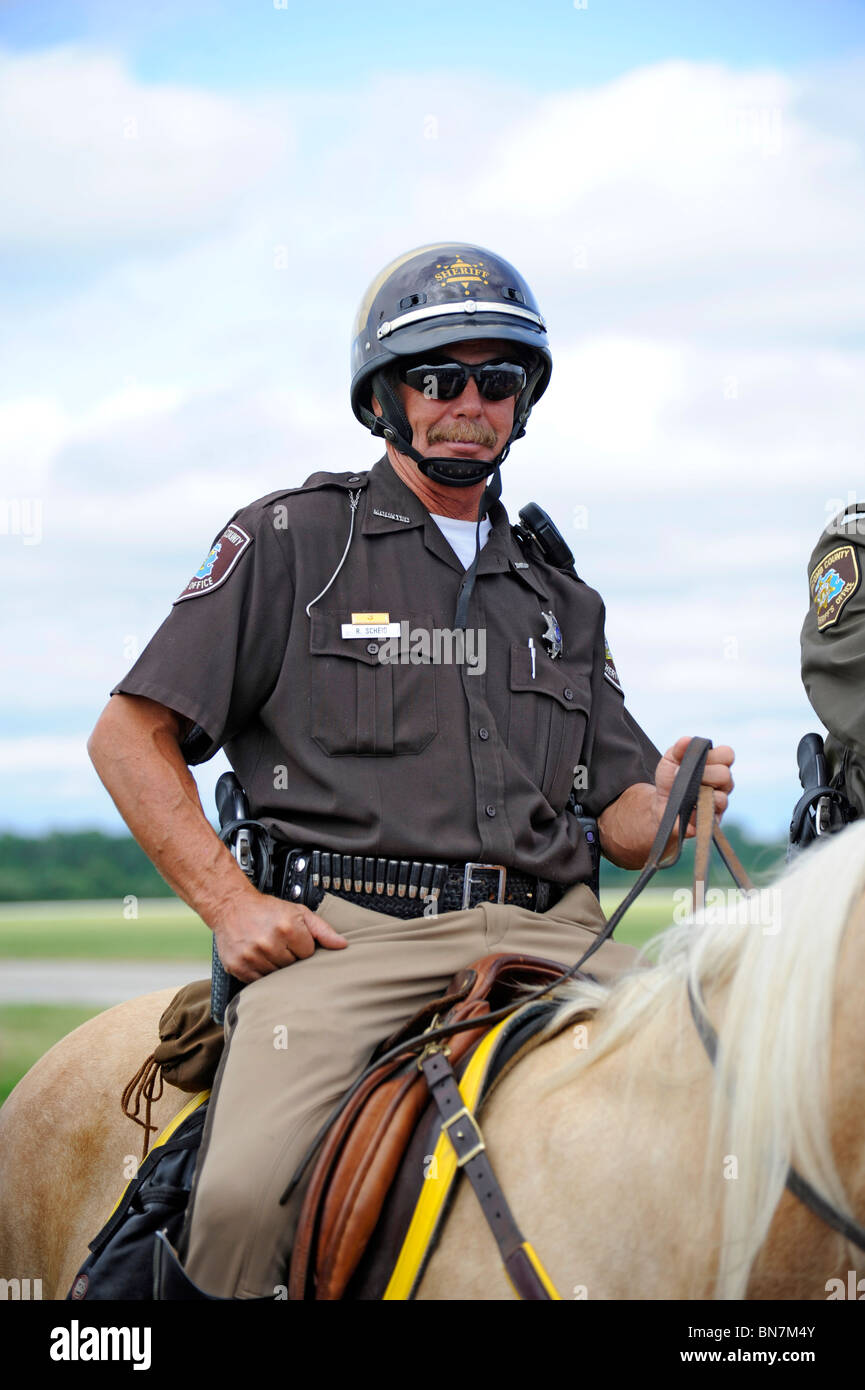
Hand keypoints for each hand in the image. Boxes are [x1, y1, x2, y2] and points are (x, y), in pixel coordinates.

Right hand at [212, 892, 347, 981]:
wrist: (231, 905)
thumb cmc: (267, 910)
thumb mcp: (298, 912)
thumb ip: (322, 930)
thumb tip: (342, 945)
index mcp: (288, 928)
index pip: (308, 954)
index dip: (302, 946)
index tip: (292, 938)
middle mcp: (269, 943)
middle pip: (293, 966)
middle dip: (289, 956)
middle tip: (278, 943)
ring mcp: (252, 956)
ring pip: (277, 976)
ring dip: (275, 965)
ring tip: (267, 949)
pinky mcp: (238, 967)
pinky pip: (259, 981)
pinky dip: (261, 973)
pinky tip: (258, 958)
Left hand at [652, 736, 734, 838]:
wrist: (661, 806)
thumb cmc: (670, 780)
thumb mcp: (670, 760)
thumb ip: (678, 748)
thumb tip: (686, 740)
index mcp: (717, 765)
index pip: (728, 754)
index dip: (714, 755)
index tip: (697, 759)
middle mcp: (723, 784)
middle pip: (725, 774)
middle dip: (703, 774)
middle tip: (686, 777)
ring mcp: (720, 803)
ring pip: (722, 797)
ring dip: (700, 792)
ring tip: (686, 793)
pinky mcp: (713, 820)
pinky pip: (711, 815)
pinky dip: (697, 809)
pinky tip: (688, 806)